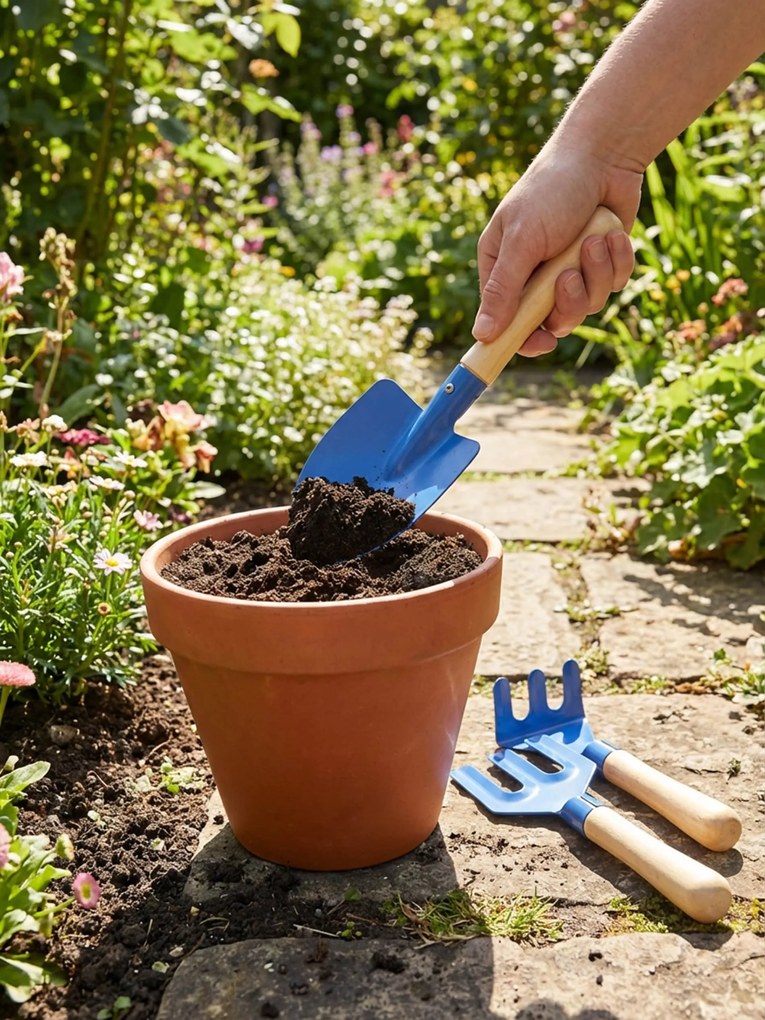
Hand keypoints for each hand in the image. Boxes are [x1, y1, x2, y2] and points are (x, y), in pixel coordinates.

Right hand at [473, 143, 642, 355]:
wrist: (603, 154)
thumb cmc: (551, 190)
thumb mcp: (521, 240)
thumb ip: (502, 289)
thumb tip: (482, 335)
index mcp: (504, 270)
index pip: (506, 323)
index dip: (524, 340)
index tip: (543, 344)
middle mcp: (535, 276)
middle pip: (553, 322)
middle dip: (570, 300)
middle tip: (570, 275)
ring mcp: (571, 271)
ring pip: (589, 305)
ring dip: (596, 273)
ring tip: (594, 239)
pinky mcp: (603, 264)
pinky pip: (614, 284)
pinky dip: (617, 261)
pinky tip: (611, 232)